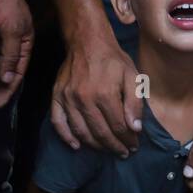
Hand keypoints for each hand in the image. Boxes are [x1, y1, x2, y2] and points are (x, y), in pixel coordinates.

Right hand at [50, 31, 141, 155]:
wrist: (87, 41)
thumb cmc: (112, 60)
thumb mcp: (132, 76)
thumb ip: (135, 103)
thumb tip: (135, 128)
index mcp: (105, 94)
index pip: (118, 127)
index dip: (127, 140)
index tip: (133, 146)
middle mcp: (84, 99)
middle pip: (100, 133)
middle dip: (114, 146)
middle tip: (123, 152)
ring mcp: (68, 99)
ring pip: (81, 132)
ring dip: (95, 146)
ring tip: (107, 150)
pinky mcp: (57, 97)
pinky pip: (58, 122)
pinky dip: (66, 137)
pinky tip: (76, 146)